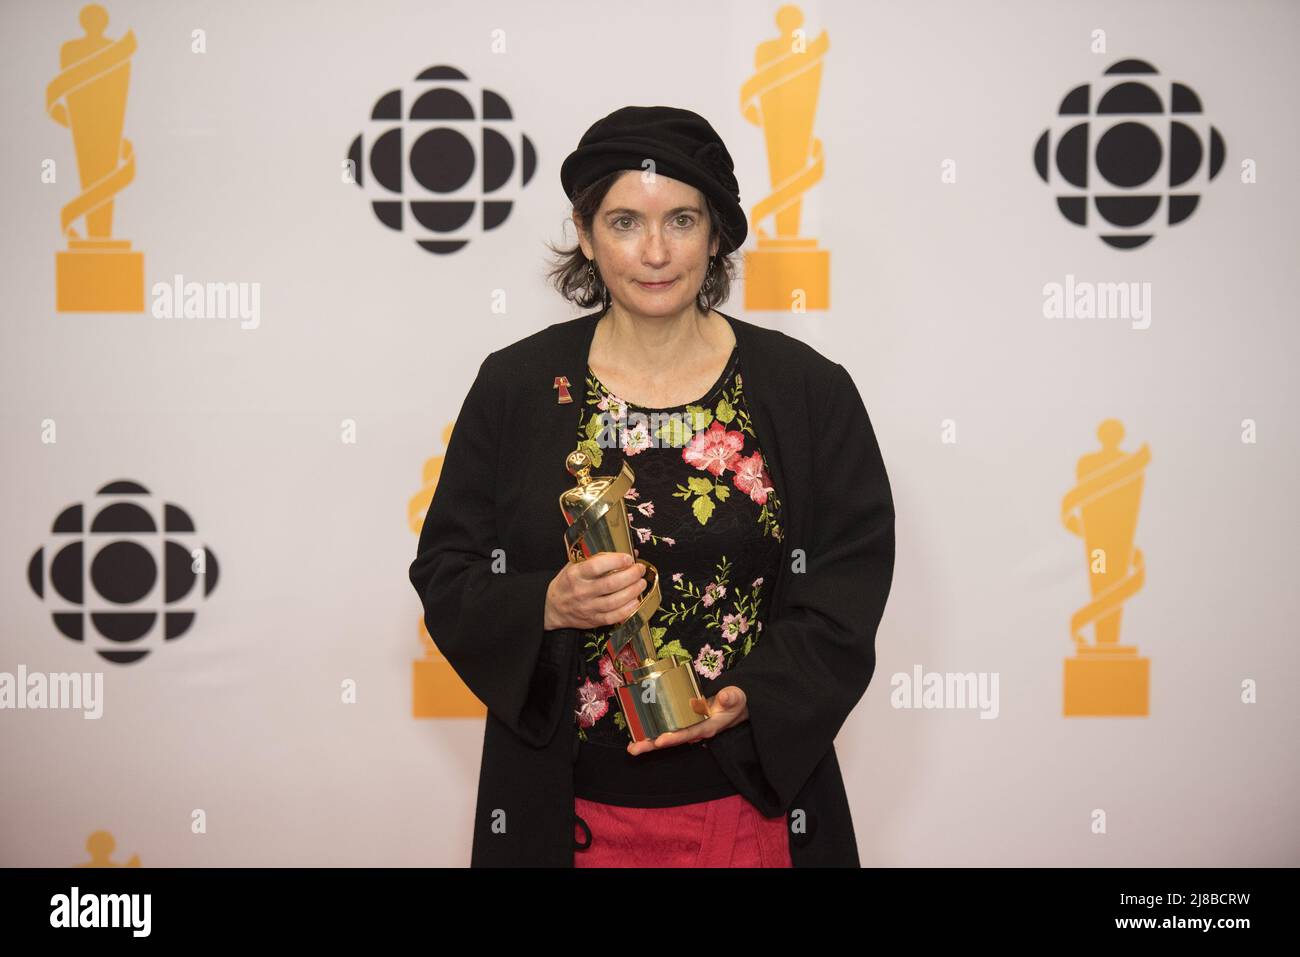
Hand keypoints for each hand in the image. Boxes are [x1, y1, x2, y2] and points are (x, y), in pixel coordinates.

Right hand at [544, 551, 646, 631]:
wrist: (553, 608)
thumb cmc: (568, 583)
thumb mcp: (575, 565)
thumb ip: (598, 558)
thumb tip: (627, 552)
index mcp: (576, 574)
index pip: (597, 566)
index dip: (616, 561)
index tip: (628, 558)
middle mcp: (582, 591)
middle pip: (611, 584)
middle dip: (631, 575)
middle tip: (640, 569)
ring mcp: (588, 608)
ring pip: (615, 601)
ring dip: (633, 591)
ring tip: (641, 583)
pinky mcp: (594, 620)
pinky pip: (614, 617)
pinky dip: (628, 609)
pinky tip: (636, 601)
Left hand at [626, 686, 748, 754]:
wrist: (736, 707)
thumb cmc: (734, 702)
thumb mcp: (736, 698)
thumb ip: (731, 697)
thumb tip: (725, 696)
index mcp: (708, 726)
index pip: (690, 733)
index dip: (675, 737)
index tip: (660, 740)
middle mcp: (696, 731)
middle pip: (673, 740)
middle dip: (653, 745)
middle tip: (635, 749)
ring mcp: (688, 729)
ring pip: (666, 737)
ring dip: (648, 742)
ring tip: (631, 748)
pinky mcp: (683, 724)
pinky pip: (666, 730)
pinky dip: (652, 733)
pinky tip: (637, 736)